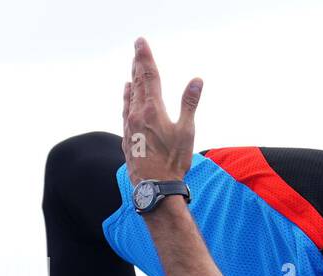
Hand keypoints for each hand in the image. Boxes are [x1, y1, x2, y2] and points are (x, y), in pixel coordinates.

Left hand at [122, 37, 201, 183]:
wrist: (154, 186)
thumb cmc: (173, 161)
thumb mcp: (186, 131)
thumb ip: (189, 103)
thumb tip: (197, 80)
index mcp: (152, 109)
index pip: (148, 76)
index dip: (145, 57)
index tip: (141, 43)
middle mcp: (137, 113)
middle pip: (137, 82)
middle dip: (138, 64)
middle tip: (137, 48)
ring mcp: (130, 125)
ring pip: (130, 96)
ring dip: (132, 81)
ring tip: (132, 70)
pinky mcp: (128, 137)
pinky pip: (125, 110)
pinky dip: (126, 98)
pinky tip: (126, 95)